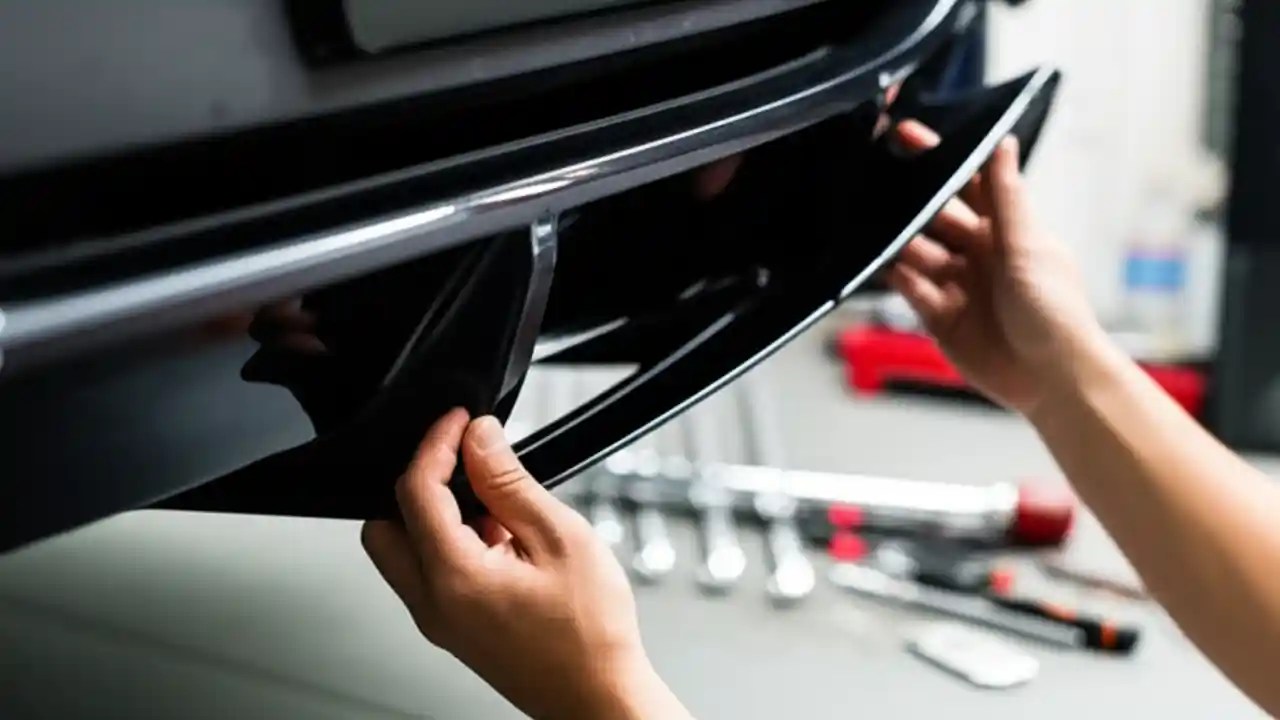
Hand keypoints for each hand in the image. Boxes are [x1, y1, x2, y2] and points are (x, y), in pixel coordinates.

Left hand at [362, 410, 690, 719]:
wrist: (600, 697)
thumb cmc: (591, 635)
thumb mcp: (560, 537)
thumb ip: (510, 483)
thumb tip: (480, 439)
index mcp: (453, 578)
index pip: (415, 490)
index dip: (436, 442)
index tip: (459, 420)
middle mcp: (432, 604)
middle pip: (385, 523)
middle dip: (418, 480)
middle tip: (462, 458)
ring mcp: (438, 621)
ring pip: (403, 549)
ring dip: (435, 514)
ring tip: (495, 505)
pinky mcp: (453, 628)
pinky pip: (429, 572)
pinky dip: (450, 542)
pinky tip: (502, 538)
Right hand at [887, 121, 1106, 415]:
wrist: (1052, 378)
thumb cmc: (1055, 312)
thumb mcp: (1028, 246)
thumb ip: (1007, 196)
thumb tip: (1003, 142)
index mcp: (1007, 230)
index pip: (968, 184)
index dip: (939, 160)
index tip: (907, 136)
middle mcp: (980, 254)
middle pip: (936, 218)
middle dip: (911, 201)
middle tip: (880, 184)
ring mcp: (959, 285)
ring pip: (919, 253)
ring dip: (902, 242)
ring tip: (882, 229)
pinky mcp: (941, 317)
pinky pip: (912, 290)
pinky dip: (899, 278)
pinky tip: (886, 267)